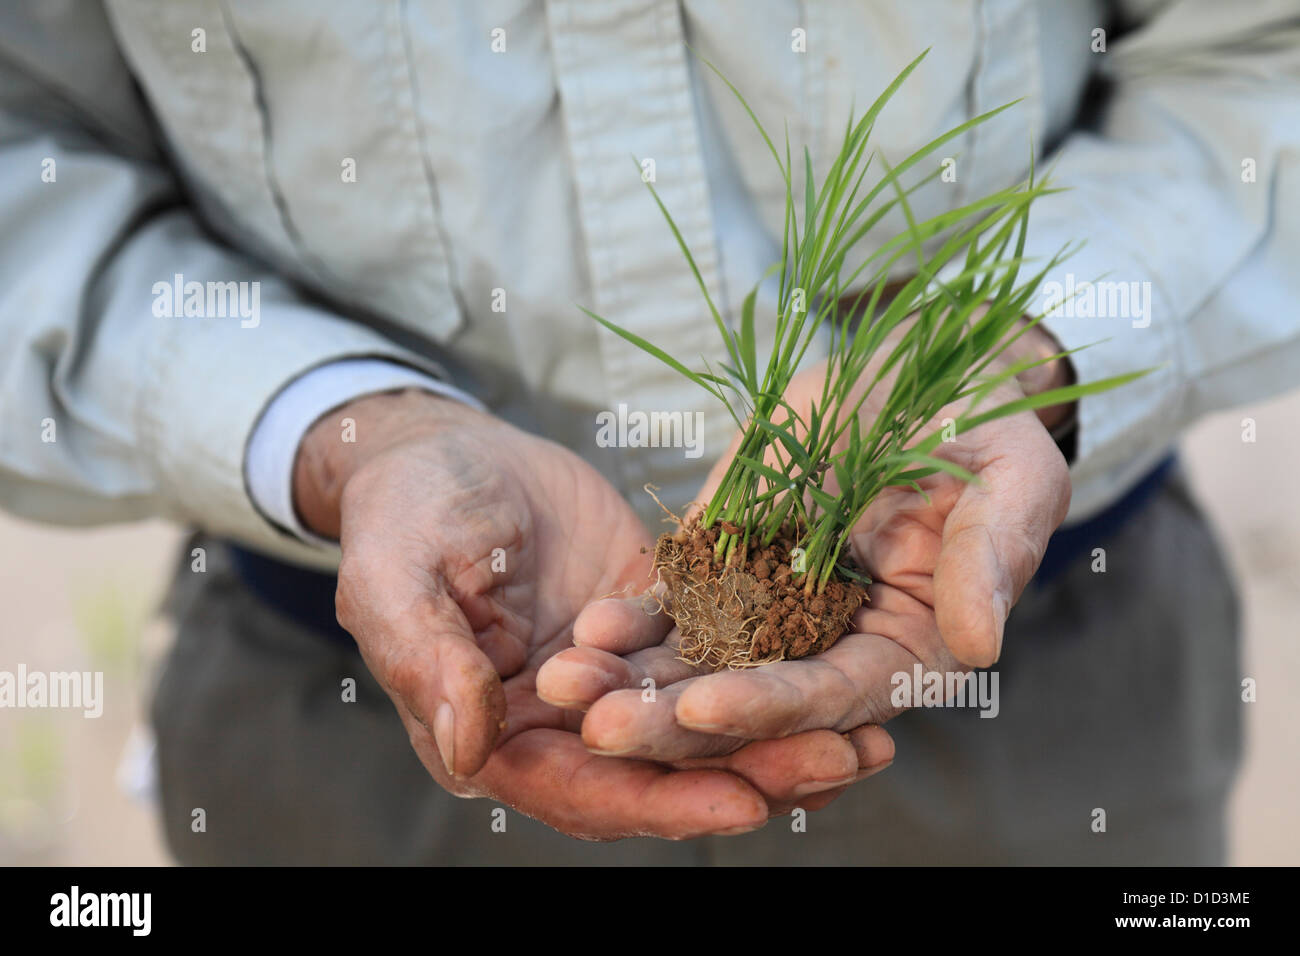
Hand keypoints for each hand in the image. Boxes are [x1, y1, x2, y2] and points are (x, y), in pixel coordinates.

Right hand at [294, 388, 893, 837]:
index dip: (664, 801)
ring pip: (705, 723)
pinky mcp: (653, 626)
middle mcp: (564, 725)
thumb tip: (469, 754)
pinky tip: (845, 666)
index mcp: (496, 735)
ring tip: (872, 735)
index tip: (745, 802)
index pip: (586, 791)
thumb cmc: (405, 511)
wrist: (444, 449)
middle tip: (840, 761)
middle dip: (754, 772)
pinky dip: (778, 668)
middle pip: (664, 770)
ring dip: (784, 734)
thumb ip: (426, 662)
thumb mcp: (397, 576)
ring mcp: (615, 677)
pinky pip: (721, 656)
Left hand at [538, 315, 1071, 755]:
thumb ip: (994, 555)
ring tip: (567, 684)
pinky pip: (675, 600)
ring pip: (696, 661)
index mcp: (902, 649)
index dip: (771, 708)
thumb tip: (980, 644)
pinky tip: (587, 629)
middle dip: (673, 718)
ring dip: (632, 679)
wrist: (925, 377)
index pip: (832, 698)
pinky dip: (632, 619)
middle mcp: (828, 644)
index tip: (704, 709)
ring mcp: (769, 606)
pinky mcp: (726, 560)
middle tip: (603, 728)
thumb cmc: (986, 430)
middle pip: (746, 698)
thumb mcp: (1013, 479)